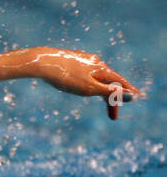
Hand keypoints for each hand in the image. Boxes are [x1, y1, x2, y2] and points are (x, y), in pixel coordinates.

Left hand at [26, 47, 142, 119]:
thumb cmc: (65, 77)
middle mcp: (94, 62)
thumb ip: (109, 92)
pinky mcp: (70, 60)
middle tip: (113, 117)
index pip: (119, 82)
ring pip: (96, 77)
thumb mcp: (89, 89)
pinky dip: (89, 83)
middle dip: (111, 99)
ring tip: (101, 101)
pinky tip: (81, 84)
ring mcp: (81, 59)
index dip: (128, 91)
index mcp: (101, 68)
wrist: (40, 62)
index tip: (137, 97)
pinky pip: (85, 74)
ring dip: (100, 91)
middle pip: (108, 81)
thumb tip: (131, 96)